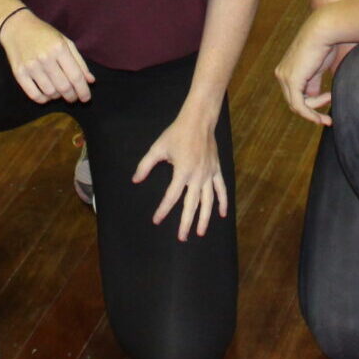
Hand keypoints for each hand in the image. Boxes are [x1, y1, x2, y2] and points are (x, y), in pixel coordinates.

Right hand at [2, 12, 95, 102]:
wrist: (17, 27)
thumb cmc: (44, 34)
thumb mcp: (65, 41)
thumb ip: (79, 61)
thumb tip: (90, 81)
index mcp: (59, 48)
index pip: (76, 76)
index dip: (83, 90)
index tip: (86, 98)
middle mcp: (45, 58)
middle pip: (64, 87)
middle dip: (72, 96)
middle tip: (73, 98)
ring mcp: (31, 66)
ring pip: (50, 93)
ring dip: (58, 97)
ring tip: (59, 93)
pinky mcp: (19, 73)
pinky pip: (34, 95)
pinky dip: (43, 99)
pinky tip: (47, 95)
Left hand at [134, 108, 227, 240]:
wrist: (198, 121)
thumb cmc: (176, 133)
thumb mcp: (158, 148)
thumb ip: (145, 165)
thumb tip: (135, 180)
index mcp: (182, 171)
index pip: (171, 196)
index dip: (163, 209)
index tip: (157, 220)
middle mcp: (197, 176)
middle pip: (191, 205)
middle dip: (186, 223)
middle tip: (181, 238)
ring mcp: (209, 174)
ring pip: (208, 201)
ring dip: (205, 218)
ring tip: (200, 232)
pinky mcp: (216, 170)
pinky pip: (221, 189)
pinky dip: (223, 202)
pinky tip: (222, 214)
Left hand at [273, 19, 352, 125]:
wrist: (324, 31)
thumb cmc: (325, 44)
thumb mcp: (317, 68)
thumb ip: (312, 82)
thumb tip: (312, 97)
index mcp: (286, 69)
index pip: (295, 94)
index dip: (311, 104)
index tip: (329, 103)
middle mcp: (281, 74)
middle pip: (294, 102)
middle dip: (313, 110)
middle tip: (329, 116)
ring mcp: (284, 77)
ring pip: (297, 106)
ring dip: (315, 111)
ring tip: (331, 102)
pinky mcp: (292, 81)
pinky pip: (299, 106)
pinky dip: (310, 114)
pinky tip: (320, 119)